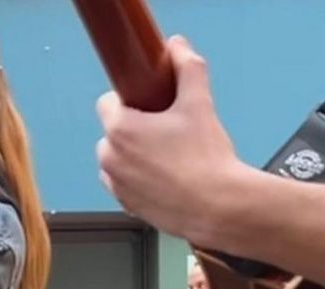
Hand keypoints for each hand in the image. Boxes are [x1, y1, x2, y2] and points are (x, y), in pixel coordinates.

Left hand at [96, 35, 244, 241]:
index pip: (107, 102)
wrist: (218, 206)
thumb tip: (178, 47)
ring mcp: (115, 184)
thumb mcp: (199, 104)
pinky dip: (139, 179)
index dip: (129, 99)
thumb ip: (187, 69)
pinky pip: (125, 183)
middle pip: (114, 131)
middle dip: (136, 128)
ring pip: (118, 158)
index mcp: (119, 129)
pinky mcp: (125, 204)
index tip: (149, 104)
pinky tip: (167, 179)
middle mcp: (109, 157)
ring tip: (170, 158)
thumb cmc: (206, 158)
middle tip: (167, 132)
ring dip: (135, 155)